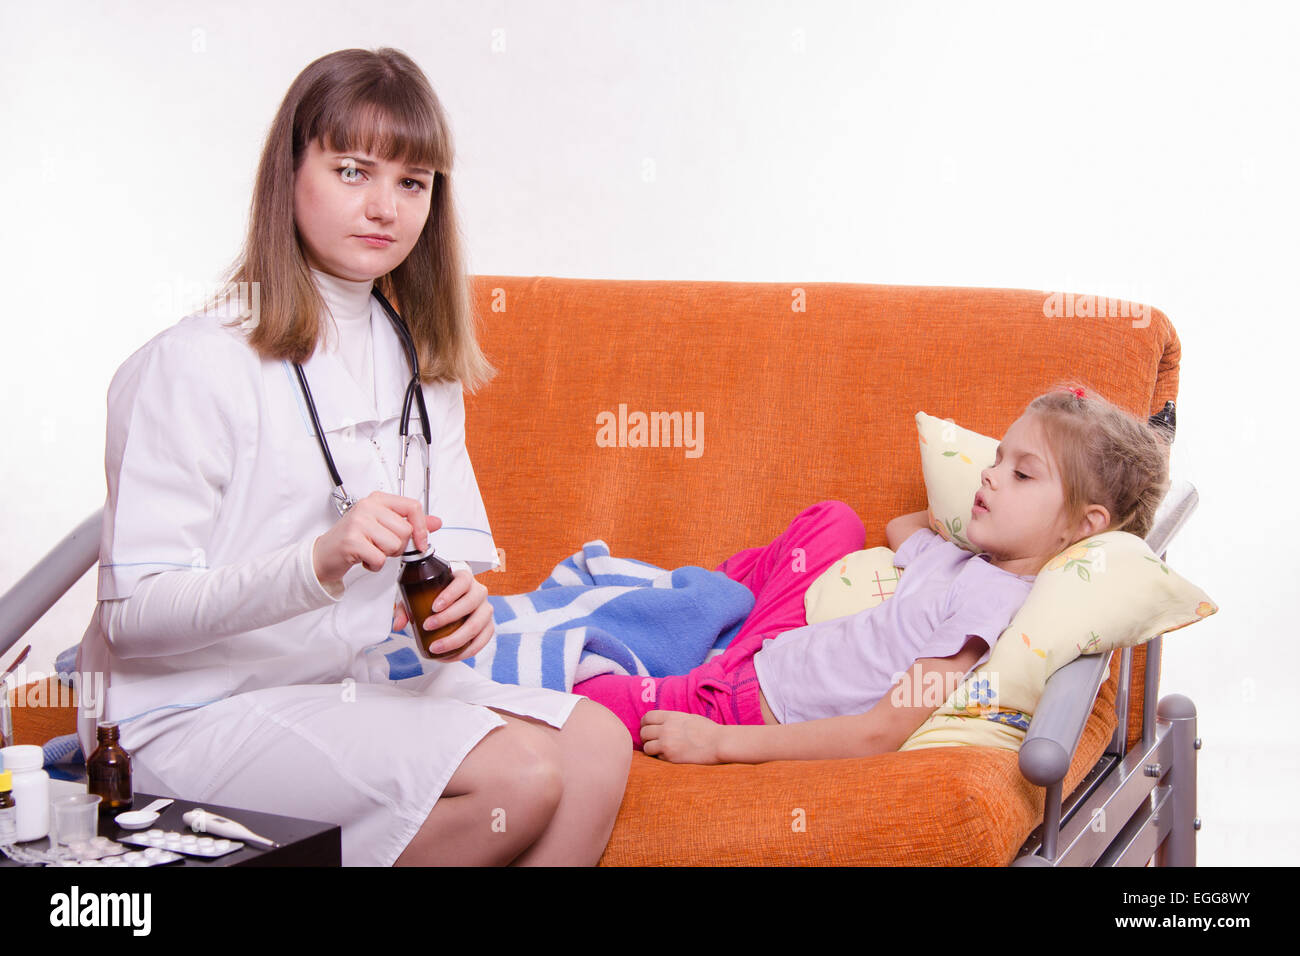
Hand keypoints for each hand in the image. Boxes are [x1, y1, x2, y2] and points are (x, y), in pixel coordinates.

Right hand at [312, 491, 439, 590]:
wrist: (324, 555)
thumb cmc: (354, 539)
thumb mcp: (383, 526)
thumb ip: (410, 523)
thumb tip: (436, 522)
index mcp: (378, 500)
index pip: (412, 506)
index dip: (421, 528)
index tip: (420, 542)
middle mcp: (368, 507)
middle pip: (405, 530)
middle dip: (398, 546)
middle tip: (381, 546)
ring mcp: (358, 522)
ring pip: (394, 545)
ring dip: (385, 556)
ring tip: (371, 550)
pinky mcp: (352, 541)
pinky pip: (380, 559)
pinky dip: (374, 565)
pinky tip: (364, 559)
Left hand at [397, 569, 495, 662]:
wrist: (452, 602)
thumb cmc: (437, 597)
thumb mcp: (419, 597)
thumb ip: (406, 609)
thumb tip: (398, 624)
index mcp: (465, 579)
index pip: (462, 582)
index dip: (450, 594)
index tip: (434, 607)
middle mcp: (479, 592)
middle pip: (470, 603)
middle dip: (448, 618)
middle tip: (428, 626)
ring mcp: (485, 610)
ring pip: (477, 625)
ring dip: (456, 639)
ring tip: (436, 647)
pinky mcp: (488, 626)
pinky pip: (482, 640)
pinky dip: (466, 651)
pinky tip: (450, 656)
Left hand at [640, 711, 723, 764]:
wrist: (719, 743)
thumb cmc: (708, 730)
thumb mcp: (689, 717)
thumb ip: (673, 720)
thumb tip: (663, 723)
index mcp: (671, 717)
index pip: (647, 717)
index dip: (644, 723)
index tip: (647, 727)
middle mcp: (666, 729)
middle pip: (643, 733)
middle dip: (645, 737)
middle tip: (650, 741)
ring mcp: (667, 744)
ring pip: (646, 747)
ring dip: (651, 749)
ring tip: (658, 750)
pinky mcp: (671, 758)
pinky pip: (657, 758)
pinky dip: (660, 758)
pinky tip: (669, 756)